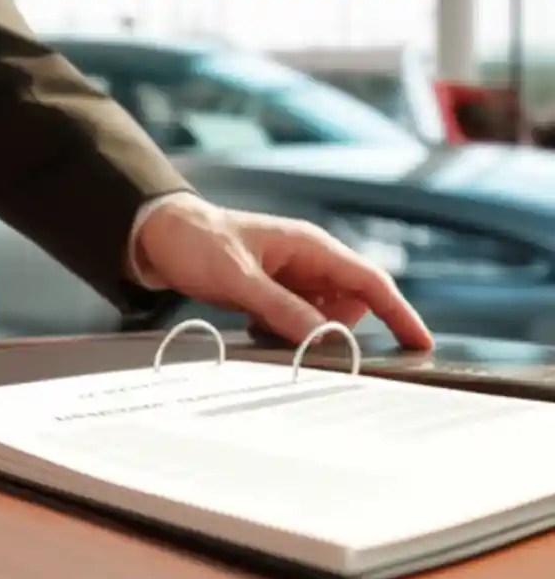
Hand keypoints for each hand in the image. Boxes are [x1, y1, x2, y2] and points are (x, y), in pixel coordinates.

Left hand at [133, 193, 433, 349]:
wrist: (158, 235)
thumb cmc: (197, 243)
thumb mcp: (237, 279)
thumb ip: (281, 308)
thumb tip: (325, 337)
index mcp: (311, 246)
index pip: (370, 281)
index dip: (399, 313)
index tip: (421, 343)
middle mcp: (308, 261)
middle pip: (350, 305)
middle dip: (334, 328)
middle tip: (292, 336)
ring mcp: (291, 278)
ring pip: (322, 317)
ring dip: (303, 332)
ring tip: (260, 324)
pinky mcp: (271, 294)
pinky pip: (294, 322)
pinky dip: (282, 332)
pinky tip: (251, 326)